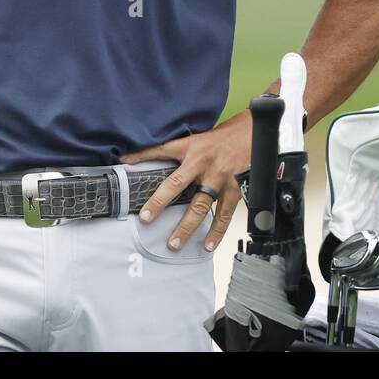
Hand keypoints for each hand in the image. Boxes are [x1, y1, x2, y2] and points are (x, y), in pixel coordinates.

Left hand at [121, 111, 251, 253]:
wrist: (252, 133)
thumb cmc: (221, 139)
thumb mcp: (195, 139)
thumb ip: (172, 151)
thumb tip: (136, 159)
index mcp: (191, 147)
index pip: (162, 150)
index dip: (142, 156)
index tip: (125, 167)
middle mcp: (203, 162)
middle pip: (178, 184)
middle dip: (161, 202)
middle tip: (146, 218)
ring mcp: (220, 176)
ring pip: (201, 205)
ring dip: (187, 226)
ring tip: (174, 243)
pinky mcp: (236, 187)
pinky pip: (225, 214)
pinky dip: (217, 231)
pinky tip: (208, 245)